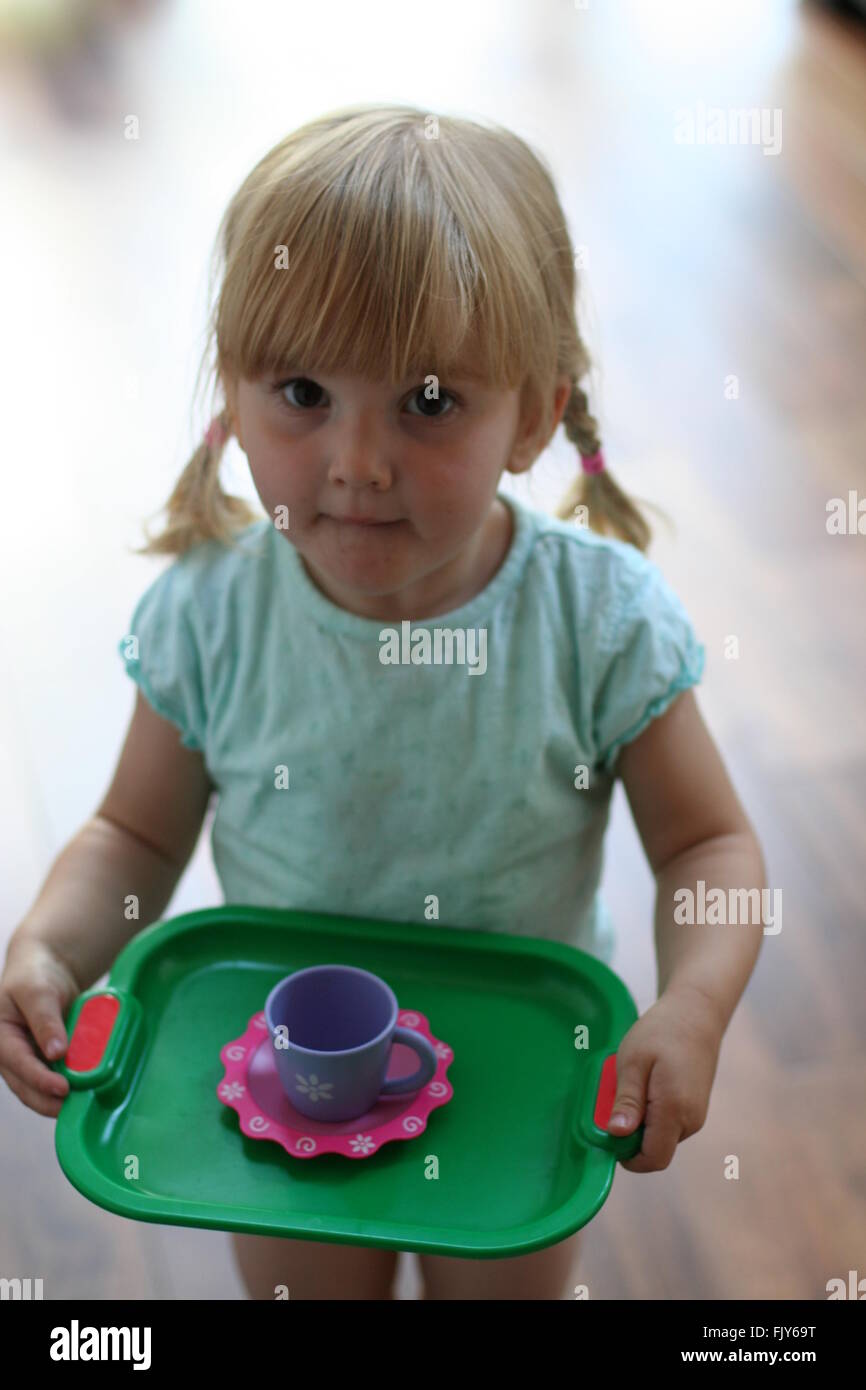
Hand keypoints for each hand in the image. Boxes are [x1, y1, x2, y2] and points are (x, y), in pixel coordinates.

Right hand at [0, 937, 79, 1117]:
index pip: (19, 1064)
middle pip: (25, 1086)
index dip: (40, 1080)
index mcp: (0, 1037)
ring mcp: (25, 1061)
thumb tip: (56, 1053)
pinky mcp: (42, 1063)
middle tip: (74, 1108)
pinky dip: (65, 1089)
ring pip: (37, 1090)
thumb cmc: (34, 976)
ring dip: (56, 1101)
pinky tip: (84, 1093)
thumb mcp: (38, 992)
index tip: (63, 1089)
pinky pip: (52, 1079)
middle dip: (48, 1100)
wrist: (42, 970)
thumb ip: (45, 1021)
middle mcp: (9, 1055)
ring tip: (81, 1105)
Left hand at [606, 987, 722, 1171]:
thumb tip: (617, 1134)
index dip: (627, 1156)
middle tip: (616, 1099)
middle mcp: (691, 1121)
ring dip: (641, 1122)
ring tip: (633, 1084)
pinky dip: (652, 1113)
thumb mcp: (633, 1061)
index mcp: (674, 1110)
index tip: (608, 1131)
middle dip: (631, 1136)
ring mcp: (696, 1116)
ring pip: (661, 1138)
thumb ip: (627, 1101)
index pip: (652, 1159)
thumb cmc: (662, 1031)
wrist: (697, 1013)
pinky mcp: (695, 1108)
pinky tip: (646, 1084)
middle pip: (655, 1150)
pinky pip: (669, 1124)